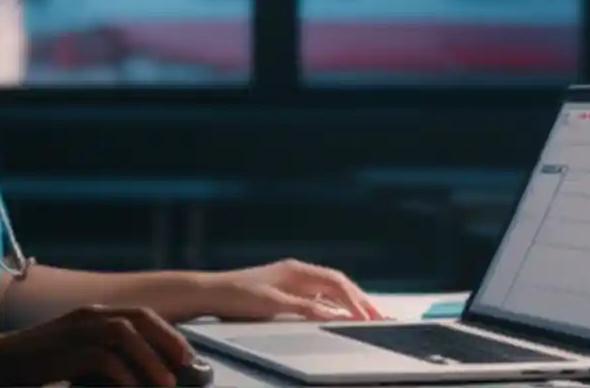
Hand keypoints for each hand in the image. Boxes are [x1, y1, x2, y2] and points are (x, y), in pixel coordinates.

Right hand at [0, 304, 196, 386]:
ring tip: (167, 383)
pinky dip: (123, 373)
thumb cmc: (34, 366)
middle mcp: (86, 316)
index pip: (139, 314)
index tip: (186, 356)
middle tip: (187, 365)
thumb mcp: (73, 356)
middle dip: (168, 339)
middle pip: (139, 316)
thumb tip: (137, 376)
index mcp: (91, 315)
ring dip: (150, 357)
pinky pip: (102, 358)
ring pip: (125, 332)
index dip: (167, 333)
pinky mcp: (61, 352)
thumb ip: (103, 358)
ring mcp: (73, 331)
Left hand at [200, 258, 386, 320]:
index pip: (337, 284)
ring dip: (348, 303)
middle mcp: (297, 273)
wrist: (211, 292)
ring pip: (329, 290)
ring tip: (366, 317)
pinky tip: (338, 316)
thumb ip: (305, 308)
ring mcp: (291, 281)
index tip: (370, 318)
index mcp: (297, 271)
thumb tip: (335, 314)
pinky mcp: (284, 291)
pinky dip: (333, 305)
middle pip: (338, 285)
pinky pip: (317, 296)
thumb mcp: (274, 304)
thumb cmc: (238, 295)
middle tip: (379, 318)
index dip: (356, 301)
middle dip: (359, 301)